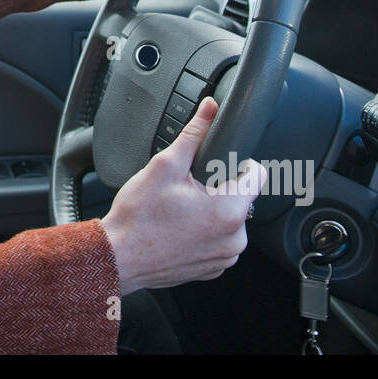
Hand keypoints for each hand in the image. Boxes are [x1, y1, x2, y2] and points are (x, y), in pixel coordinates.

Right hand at [100, 97, 266, 294]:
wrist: (118, 257)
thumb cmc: (138, 218)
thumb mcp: (165, 166)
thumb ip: (193, 134)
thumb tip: (210, 109)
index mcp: (230, 211)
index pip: (259, 174)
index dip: (239, 162)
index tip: (218, 164)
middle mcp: (235, 239)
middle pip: (242, 198)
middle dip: (220, 188)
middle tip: (188, 188)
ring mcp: (225, 258)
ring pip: (231, 220)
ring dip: (213, 211)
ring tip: (181, 209)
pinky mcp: (213, 269)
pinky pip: (219, 241)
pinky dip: (205, 233)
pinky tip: (179, 228)